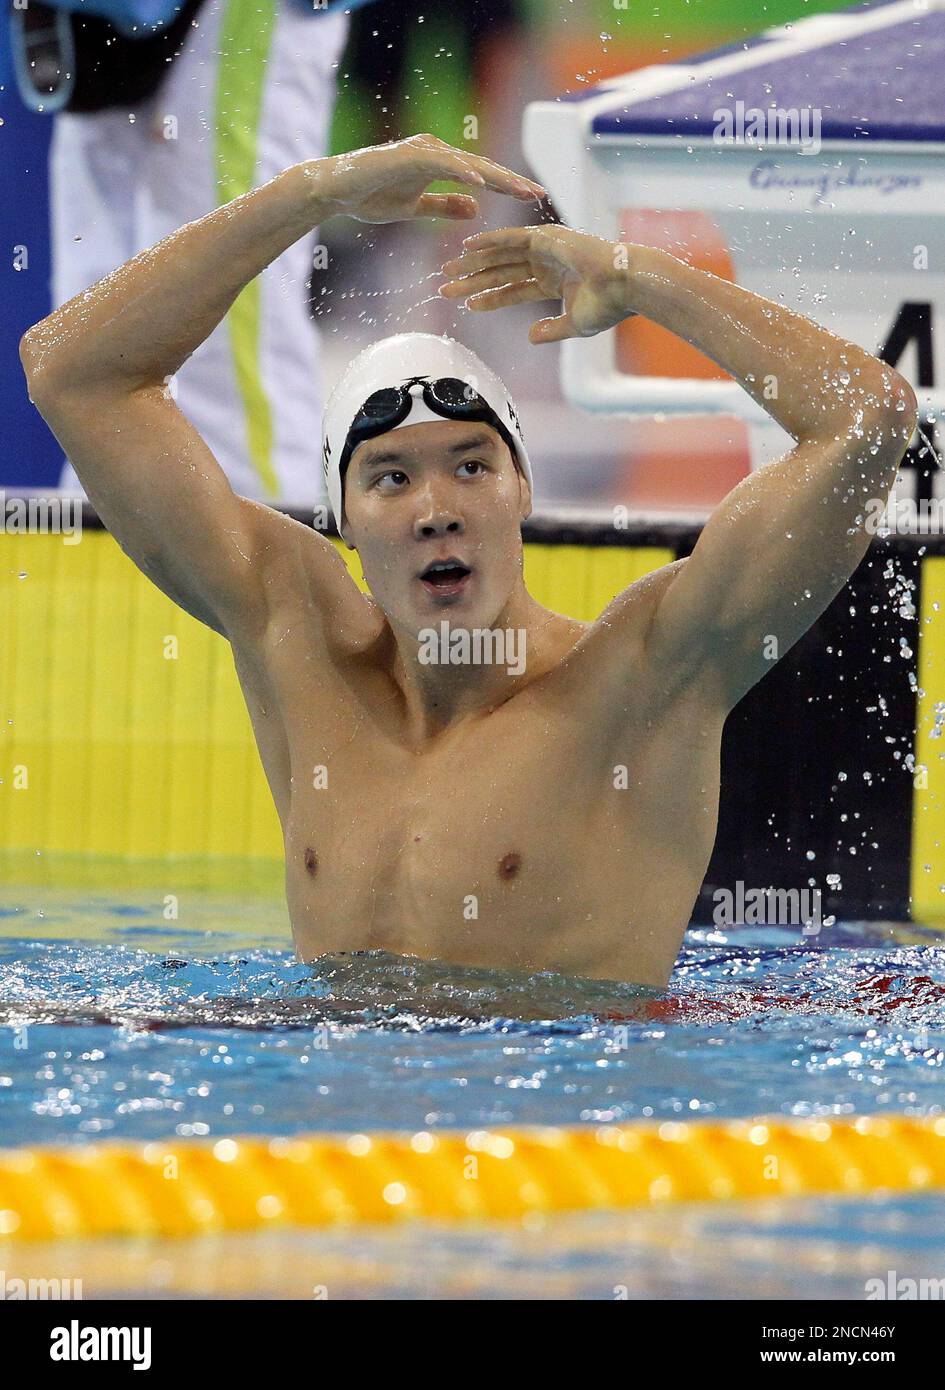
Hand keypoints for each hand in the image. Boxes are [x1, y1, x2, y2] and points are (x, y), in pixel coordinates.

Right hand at [318, 133, 544, 224]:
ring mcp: (423, 151)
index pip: (482, 176)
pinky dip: (461, 172)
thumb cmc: (369, 195)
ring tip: (520, 191)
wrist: (334, 190)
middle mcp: (436, 151)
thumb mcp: (415, 208)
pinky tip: (480, 183)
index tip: (533, 198)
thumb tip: (476, 210)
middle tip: (540, 194)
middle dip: (512, 182)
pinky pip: (441, 164)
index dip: (508, 187)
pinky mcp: (408, 155)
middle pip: (483, 167)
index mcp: (439, 163)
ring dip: (496, 178)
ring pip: (468, 164)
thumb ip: (444, 206)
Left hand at [439, 224, 636, 341]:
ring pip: (500, 256)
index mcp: (552, 281)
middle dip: (473, 280)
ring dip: (474, 262)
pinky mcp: (545, 237)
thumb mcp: (574, 324)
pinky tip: (467, 246)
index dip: (490, 298)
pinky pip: (510, 239)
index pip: (513, 290)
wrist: (624, 285)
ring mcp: (545, 248)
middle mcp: (545, 262)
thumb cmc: (607, 306)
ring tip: (448, 270)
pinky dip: (488, 241)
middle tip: (446, 288)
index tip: (467, 305)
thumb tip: (530, 337)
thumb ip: (552, 330)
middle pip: (500, 272)